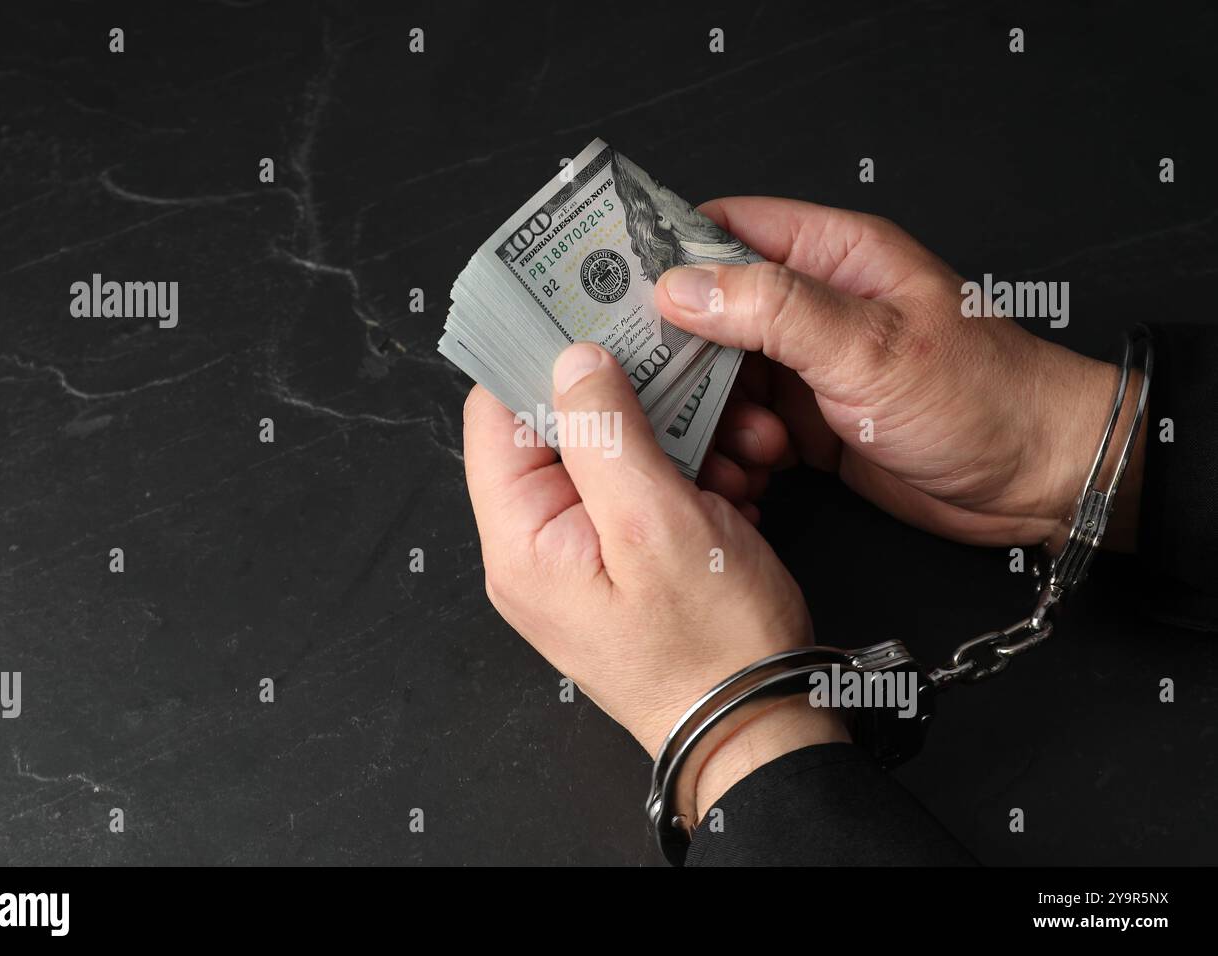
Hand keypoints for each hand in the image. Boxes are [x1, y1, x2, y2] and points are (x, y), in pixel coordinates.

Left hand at [463, 342, 846, 814]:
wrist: (757, 730)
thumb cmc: (711, 649)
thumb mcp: (658, 524)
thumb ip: (607, 433)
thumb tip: (572, 360)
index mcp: (521, 541)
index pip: (497, 416)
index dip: (540, 359)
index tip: (591, 314)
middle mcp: (537, 550)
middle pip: (561, 431)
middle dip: (635, 404)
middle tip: (693, 386)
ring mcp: (580, 558)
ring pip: (614, 457)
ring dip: (677, 441)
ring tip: (736, 451)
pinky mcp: (621, 563)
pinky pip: (642, 493)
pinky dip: (688, 477)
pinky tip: (735, 486)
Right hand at [665, 197, 1144, 550]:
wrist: (1035, 479)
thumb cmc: (983, 395)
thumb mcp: (870, 344)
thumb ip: (772, 309)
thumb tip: (681, 285)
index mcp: (832, 255)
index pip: (727, 227)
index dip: (668, 252)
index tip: (614, 288)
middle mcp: (814, 304)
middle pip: (710, 309)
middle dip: (681, 353)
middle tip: (652, 388)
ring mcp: (808, 363)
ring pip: (719, 375)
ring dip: (711, 413)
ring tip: (741, 444)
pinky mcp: (808, 418)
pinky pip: (743, 423)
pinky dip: (734, 447)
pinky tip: (751, 468)